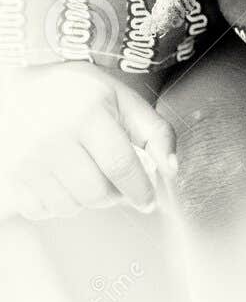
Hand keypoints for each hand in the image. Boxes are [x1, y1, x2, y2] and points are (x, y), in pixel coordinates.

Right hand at [0, 61, 176, 219]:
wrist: (17, 91)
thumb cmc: (75, 93)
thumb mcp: (121, 97)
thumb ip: (154, 130)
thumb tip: (172, 169)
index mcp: (88, 112)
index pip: (120, 164)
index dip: (140, 189)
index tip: (148, 199)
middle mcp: (55, 136)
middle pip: (97, 192)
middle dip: (115, 194)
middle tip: (116, 181)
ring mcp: (29, 159)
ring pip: (71, 206)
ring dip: (86, 199)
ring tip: (87, 173)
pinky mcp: (11, 176)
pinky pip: (42, 210)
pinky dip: (57, 203)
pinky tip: (61, 180)